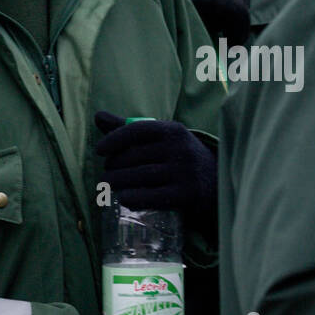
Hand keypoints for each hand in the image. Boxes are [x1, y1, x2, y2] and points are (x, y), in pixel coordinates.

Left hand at [94, 112, 216, 229]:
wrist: (216, 181)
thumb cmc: (178, 156)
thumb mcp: (161, 138)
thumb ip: (129, 128)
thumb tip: (98, 116)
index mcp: (173, 130)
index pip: (137, 130)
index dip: (114, 139)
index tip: (98, 150)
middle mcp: (180, 148)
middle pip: (135, 156)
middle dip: (114, 165)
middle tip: (105, 173)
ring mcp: (185, 172)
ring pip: (141, 176)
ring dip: (118, 182)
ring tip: (107, 185)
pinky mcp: (187, 195)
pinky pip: (153, 197)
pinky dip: (133, 198)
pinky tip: (123, 198)